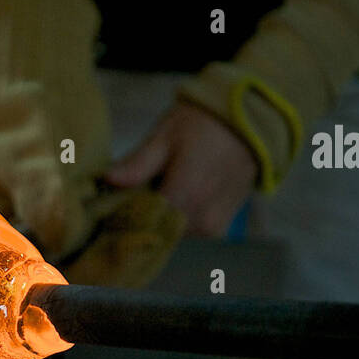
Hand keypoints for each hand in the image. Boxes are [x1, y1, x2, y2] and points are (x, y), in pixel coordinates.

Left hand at [105, 102, 257, 237]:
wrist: (252, 125)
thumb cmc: (204, 125)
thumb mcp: (165, 136)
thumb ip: (137, 163)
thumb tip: (106, 180)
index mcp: (185, 195)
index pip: (139, 222)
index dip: (120, 214)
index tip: (106, 203)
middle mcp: (200, 219)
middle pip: (152, 230)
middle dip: (137, 216)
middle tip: (127, 194)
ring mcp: (212, 228)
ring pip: (167, 234)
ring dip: (156, 219)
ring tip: (153, 191)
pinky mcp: (218, 230)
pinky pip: (185, 233)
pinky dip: (173, 220)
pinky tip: (172, 198)